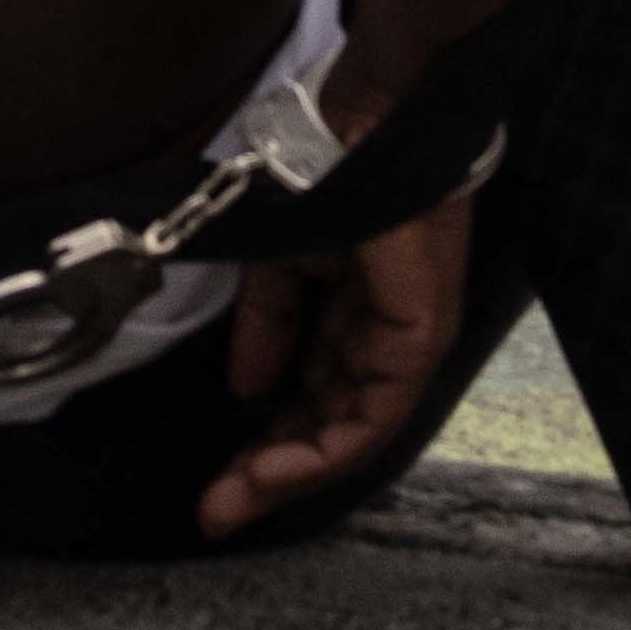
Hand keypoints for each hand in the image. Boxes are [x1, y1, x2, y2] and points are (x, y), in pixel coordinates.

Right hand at [199, 191, 479, 541]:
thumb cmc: (326, 170)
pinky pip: (374, 415)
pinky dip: (323, 449)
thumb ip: (267, 324)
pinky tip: (274, 469)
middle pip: (328, 424)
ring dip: (288, 472)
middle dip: (268, 472)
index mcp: (353, 312)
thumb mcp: (280, 258)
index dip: (263, 438)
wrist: (372, 120)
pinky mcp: (419, 340)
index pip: (312, 392)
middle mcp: (384, 337)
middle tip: (214, 509)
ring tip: (231, 501)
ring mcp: (406, 342)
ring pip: (351, 433)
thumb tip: (246, 390)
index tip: (211, 481)